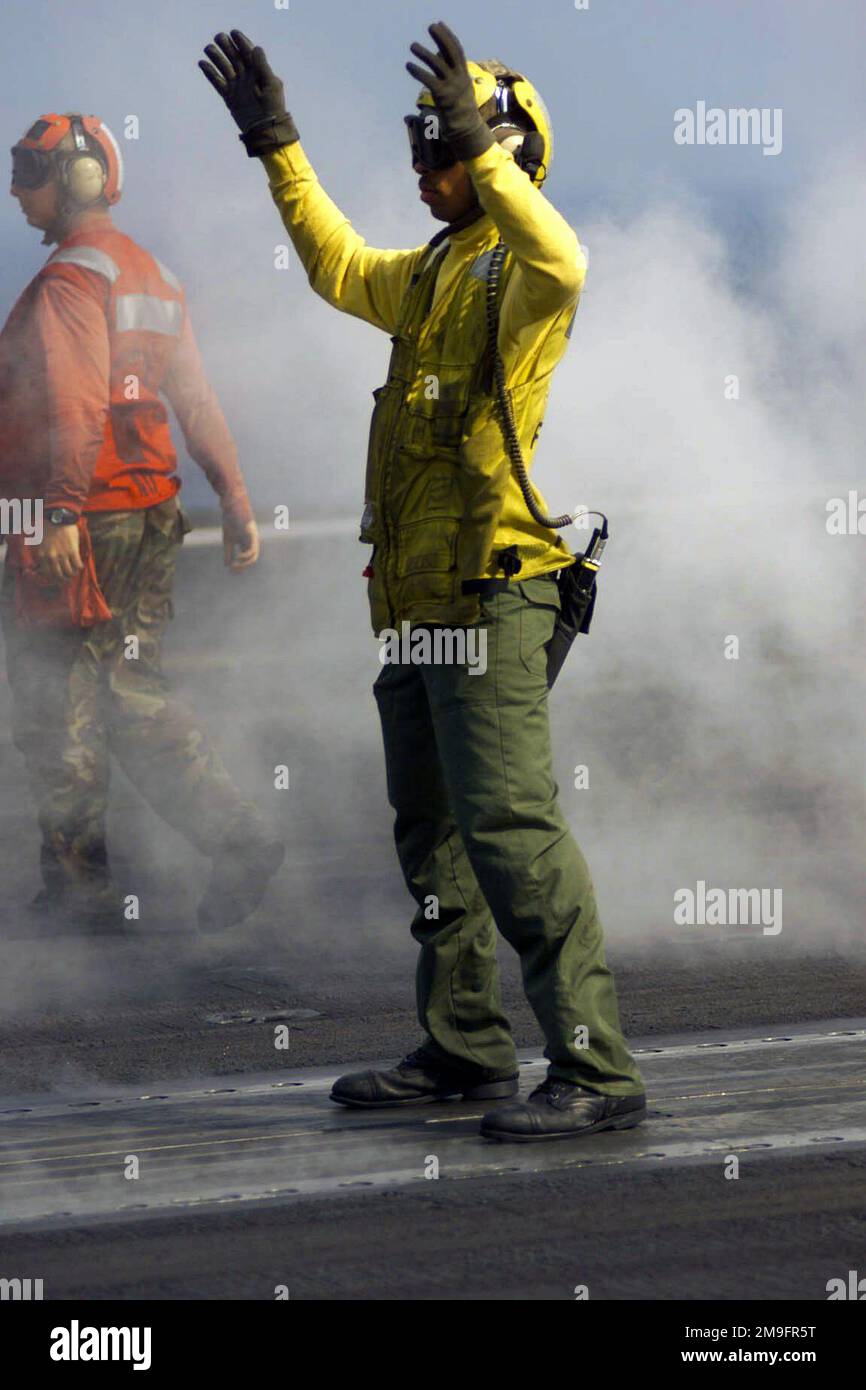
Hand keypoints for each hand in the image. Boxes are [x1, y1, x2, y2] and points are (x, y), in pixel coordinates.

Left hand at [37, 523, 82, 582]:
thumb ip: (44, 555)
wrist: (58, 518)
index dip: (55, 579)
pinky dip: (79, 567)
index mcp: (42, 556)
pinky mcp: (72, 550)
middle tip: (68, 578)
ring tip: (75, 572)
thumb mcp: (41, 544)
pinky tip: (80, 565)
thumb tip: (47, 566)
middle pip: (59, 575)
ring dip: (73, 574)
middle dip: (65, 579)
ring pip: (69, 571)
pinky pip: (77, 564)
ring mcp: (62, 554)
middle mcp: (52, 557)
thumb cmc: (49, 529)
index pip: (48, 574)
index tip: (59, 580)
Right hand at [199, 29, 297, 152]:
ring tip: (208, 48)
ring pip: (224, 67)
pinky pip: (217, 82)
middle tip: (219, 37)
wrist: (266, 130)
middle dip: (226, 46)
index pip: (247, 52)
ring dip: (216, 57)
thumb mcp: (271, 85)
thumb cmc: (273, 107)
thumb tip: (256, 47)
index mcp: (257, 71)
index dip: (241, 42)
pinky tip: (202, 63)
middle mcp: (246, 76)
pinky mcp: (229, 97)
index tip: (233, 33)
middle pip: (234, 56)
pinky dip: (210, 73)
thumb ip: (262, 66)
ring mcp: (236, 86)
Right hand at [223, 516, 259, 572]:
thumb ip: (228, 552)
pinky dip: (246, 555)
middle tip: (233, 570)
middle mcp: (252, 541)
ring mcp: (252, 537)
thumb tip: (227, 565)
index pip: (248, 558)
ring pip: (254, 555)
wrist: (232, 503)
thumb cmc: (230, 519)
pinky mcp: (251, 533)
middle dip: (243, 567)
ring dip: (245, 563)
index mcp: (247, 542)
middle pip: (252, 559)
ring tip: (235, 565)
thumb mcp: (228, 538)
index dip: (241, 566)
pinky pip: (252, 548)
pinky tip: (239, 557)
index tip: (232, 570)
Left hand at [406, 22, 491, 160]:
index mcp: (464, 74)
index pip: (457, 50)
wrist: (466, 129)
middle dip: (441, 37)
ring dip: (424, 53)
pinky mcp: (442, 95)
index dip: (448, 37)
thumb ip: (449, 74)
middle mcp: (459, 77)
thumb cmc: (461, 110)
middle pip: (450, 51)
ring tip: (413, 46)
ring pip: (437, 64)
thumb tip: (437, 59)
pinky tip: (409, 65)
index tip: (440, 25)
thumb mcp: (459, 88)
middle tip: (431, 27)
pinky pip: (428, 79)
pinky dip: (418, 71)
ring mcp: (451, 86)